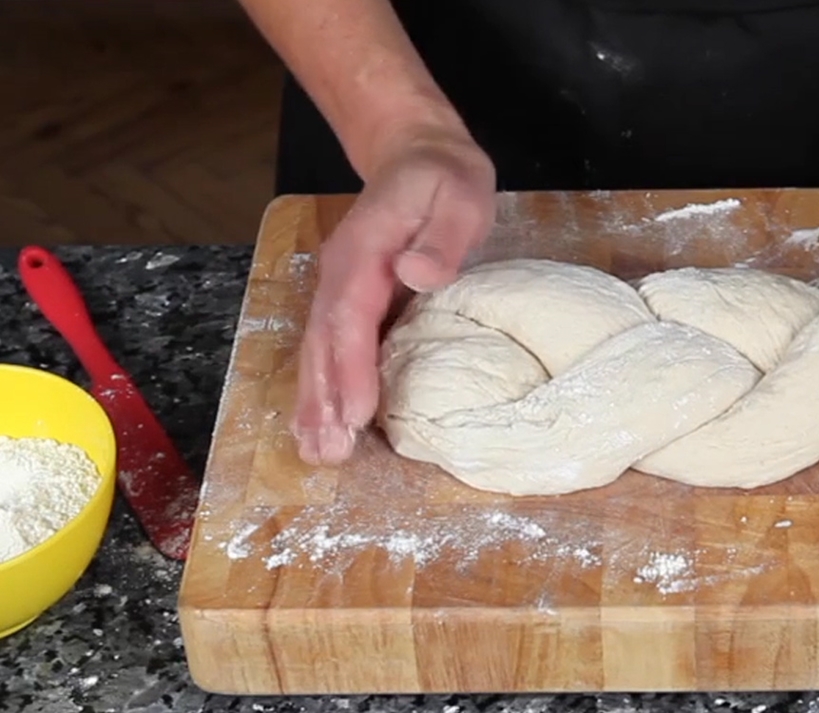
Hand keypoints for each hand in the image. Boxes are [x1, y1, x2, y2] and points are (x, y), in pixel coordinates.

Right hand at [292, 127, 497, 464]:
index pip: (351, 318)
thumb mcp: (457, 194)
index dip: (350, 369)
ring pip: (319, 352)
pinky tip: (322, 424)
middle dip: (323, 400)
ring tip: (316, 451)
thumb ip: (440, 235)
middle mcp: (340, 274)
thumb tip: (417, 274)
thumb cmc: (443, 180)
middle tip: (326, 452)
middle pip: (323, 344)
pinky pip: (330, 349)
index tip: (356, 413)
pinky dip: (323, 388)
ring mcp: (339, 288)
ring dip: (316, 403)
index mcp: (364, 252)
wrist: (416, 154)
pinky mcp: (349, 301)